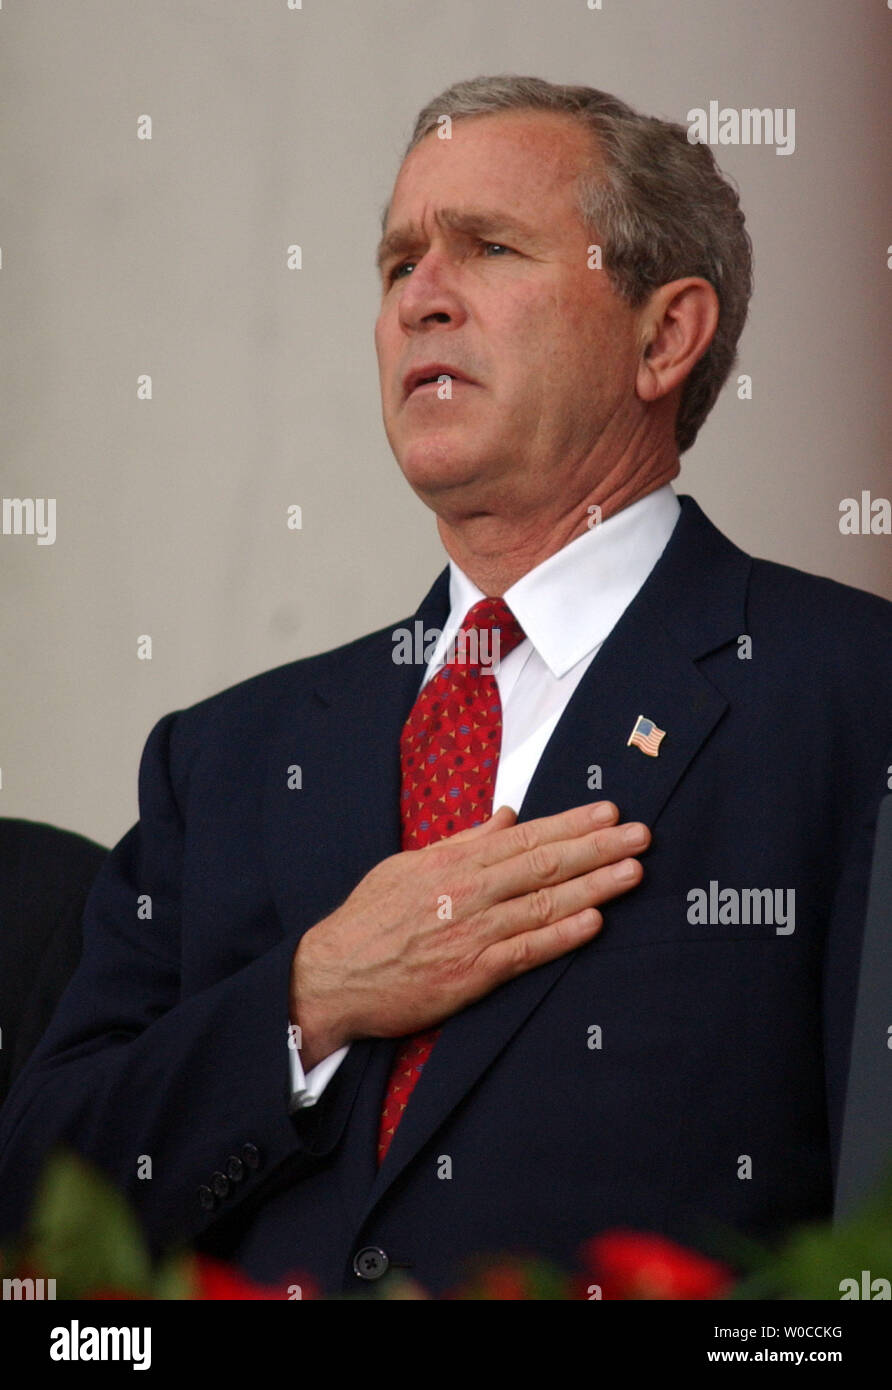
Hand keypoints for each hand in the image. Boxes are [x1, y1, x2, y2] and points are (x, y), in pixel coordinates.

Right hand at [291, 800, 649, 1067]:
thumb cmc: (369, 920)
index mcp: (454, 864)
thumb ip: (461, 841)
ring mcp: (472, 934)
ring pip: (544, 904)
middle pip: (545, 865)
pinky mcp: (472, 975)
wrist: (333, 975)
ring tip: (633, 872)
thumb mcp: (408, 865)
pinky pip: (526, 951)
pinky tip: (596, 921)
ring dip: (594, 886)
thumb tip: (505, 816)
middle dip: (597, 848)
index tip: (608, 813)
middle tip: (641, 835)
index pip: (525, 837)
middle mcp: (468, 893)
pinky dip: (562, 936)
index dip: (571, 824)